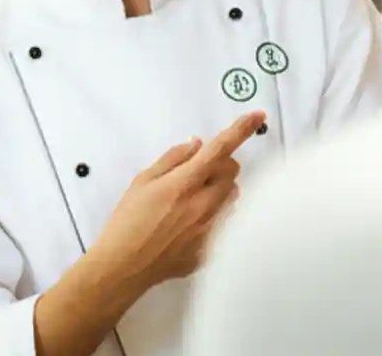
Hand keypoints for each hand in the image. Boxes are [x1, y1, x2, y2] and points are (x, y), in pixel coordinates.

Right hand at [89, 112, 265, 295]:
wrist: (124, 265)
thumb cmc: (127, 221)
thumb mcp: (142, 181)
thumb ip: (172, 159)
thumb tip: (196, 145)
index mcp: (184, 183)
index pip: (220, 150)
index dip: (241, 130)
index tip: (257, 115)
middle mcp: (203, 205)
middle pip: (233, 173)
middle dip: (221, 165)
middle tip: (199, 171)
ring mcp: (211, 229)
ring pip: (232, 198)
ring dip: (219, 191)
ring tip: (192, 201)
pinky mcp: (213, 249)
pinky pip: (224, 224)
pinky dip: (213, 216)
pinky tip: (188, 226)